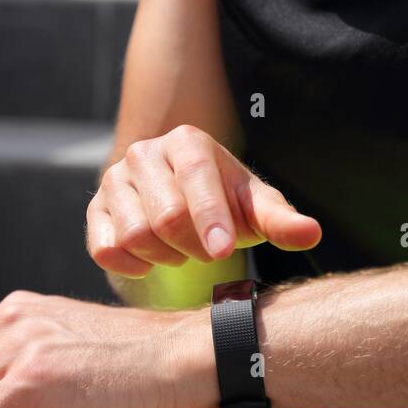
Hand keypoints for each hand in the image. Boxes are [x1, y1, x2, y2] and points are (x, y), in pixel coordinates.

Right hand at [86, 123, 321, 275]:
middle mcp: (145, 153)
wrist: (183, 202)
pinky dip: (131, 265)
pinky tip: (152, 260)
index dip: (210, 217)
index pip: (196, 178)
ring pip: (135, 235)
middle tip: (209, 251)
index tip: (222, 251)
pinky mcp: (95, 210)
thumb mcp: (255, 208)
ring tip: (181, 250)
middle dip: (193, 245)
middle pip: (165, 215)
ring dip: (165, 256)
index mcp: (188, 142)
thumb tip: (311, 233)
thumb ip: (281, 220)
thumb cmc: (226, 204)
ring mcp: (115, 179)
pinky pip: (105, 248)